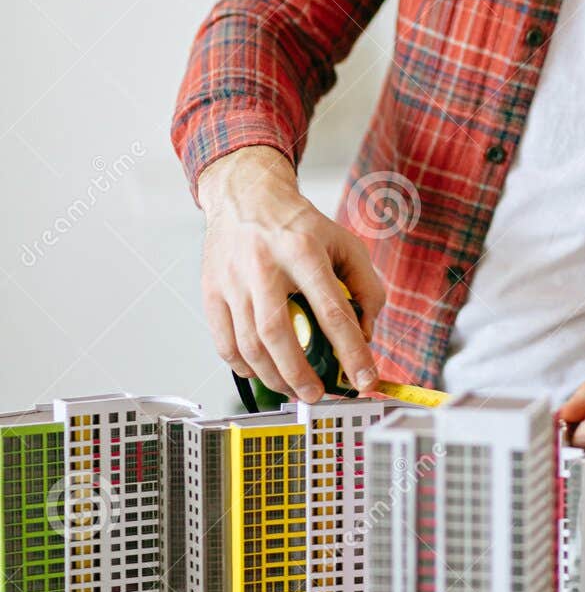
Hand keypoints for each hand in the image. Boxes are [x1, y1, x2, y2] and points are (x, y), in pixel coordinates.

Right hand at [198, 146, 383, 403]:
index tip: (365, 380)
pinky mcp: (212, 290)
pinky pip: (224, 342)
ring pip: (248, 344)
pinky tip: (262, 371)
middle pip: (278, 333)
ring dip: (273, 376)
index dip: (352, 351)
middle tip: (317, 395)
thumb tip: (365, 334)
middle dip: (300, 374)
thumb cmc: (299, 225)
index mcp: (304, 250)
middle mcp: (264, 266)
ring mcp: (233, 279)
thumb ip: (365, 287)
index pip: (332, 311)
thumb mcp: (344, 243)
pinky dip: (244, 366)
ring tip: (294, 388)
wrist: (246, 196)